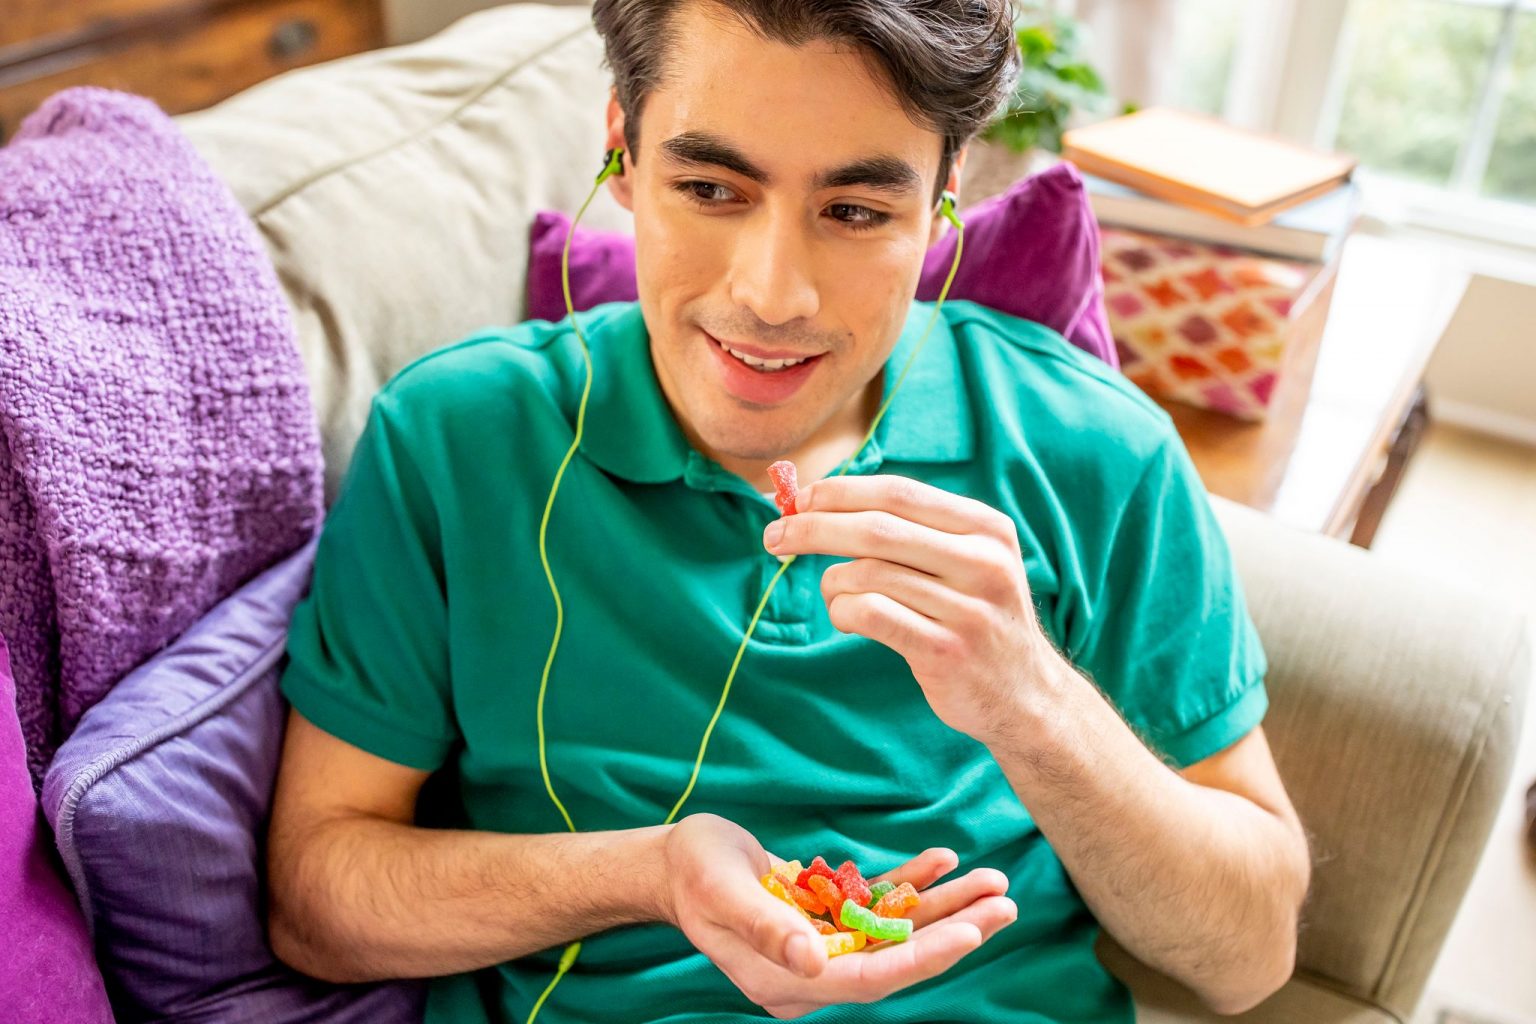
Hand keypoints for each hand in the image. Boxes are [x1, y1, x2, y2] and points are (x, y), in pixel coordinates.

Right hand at [659, 814, 1016, 1019]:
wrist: (675, 863)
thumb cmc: (693, 873)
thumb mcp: (722, 892)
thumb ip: (766, 928)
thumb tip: (813, 960)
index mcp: (787, 980)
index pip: (869, 979)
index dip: (921, 959)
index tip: (970, 934)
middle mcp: (813, 970)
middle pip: (896, 959)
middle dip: (954, 932)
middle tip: (1005, 904)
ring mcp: (823, 946)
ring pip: (897, 933)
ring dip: (946, 908)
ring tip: (993, 884)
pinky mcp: (828, 917)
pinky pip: (879, 905)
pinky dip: (912, 885)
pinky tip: (942, 860)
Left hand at [763, 475, 1058, 745]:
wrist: (1025, 695)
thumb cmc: (975, 617)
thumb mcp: (967, 561)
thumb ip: (911, 530)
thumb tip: (820, 501)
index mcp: (986, 527)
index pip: (898, 493)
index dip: (841, 491)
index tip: (800, 499)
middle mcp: (983, 562)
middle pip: (876, 528)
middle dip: (814, 527)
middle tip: (774, 536)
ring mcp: (968, 608)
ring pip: (867, 573)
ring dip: (832, 582)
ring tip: (834, 595)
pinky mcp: (947, 650)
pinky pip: (871, 615)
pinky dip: (843, 611)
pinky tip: (846, 617)